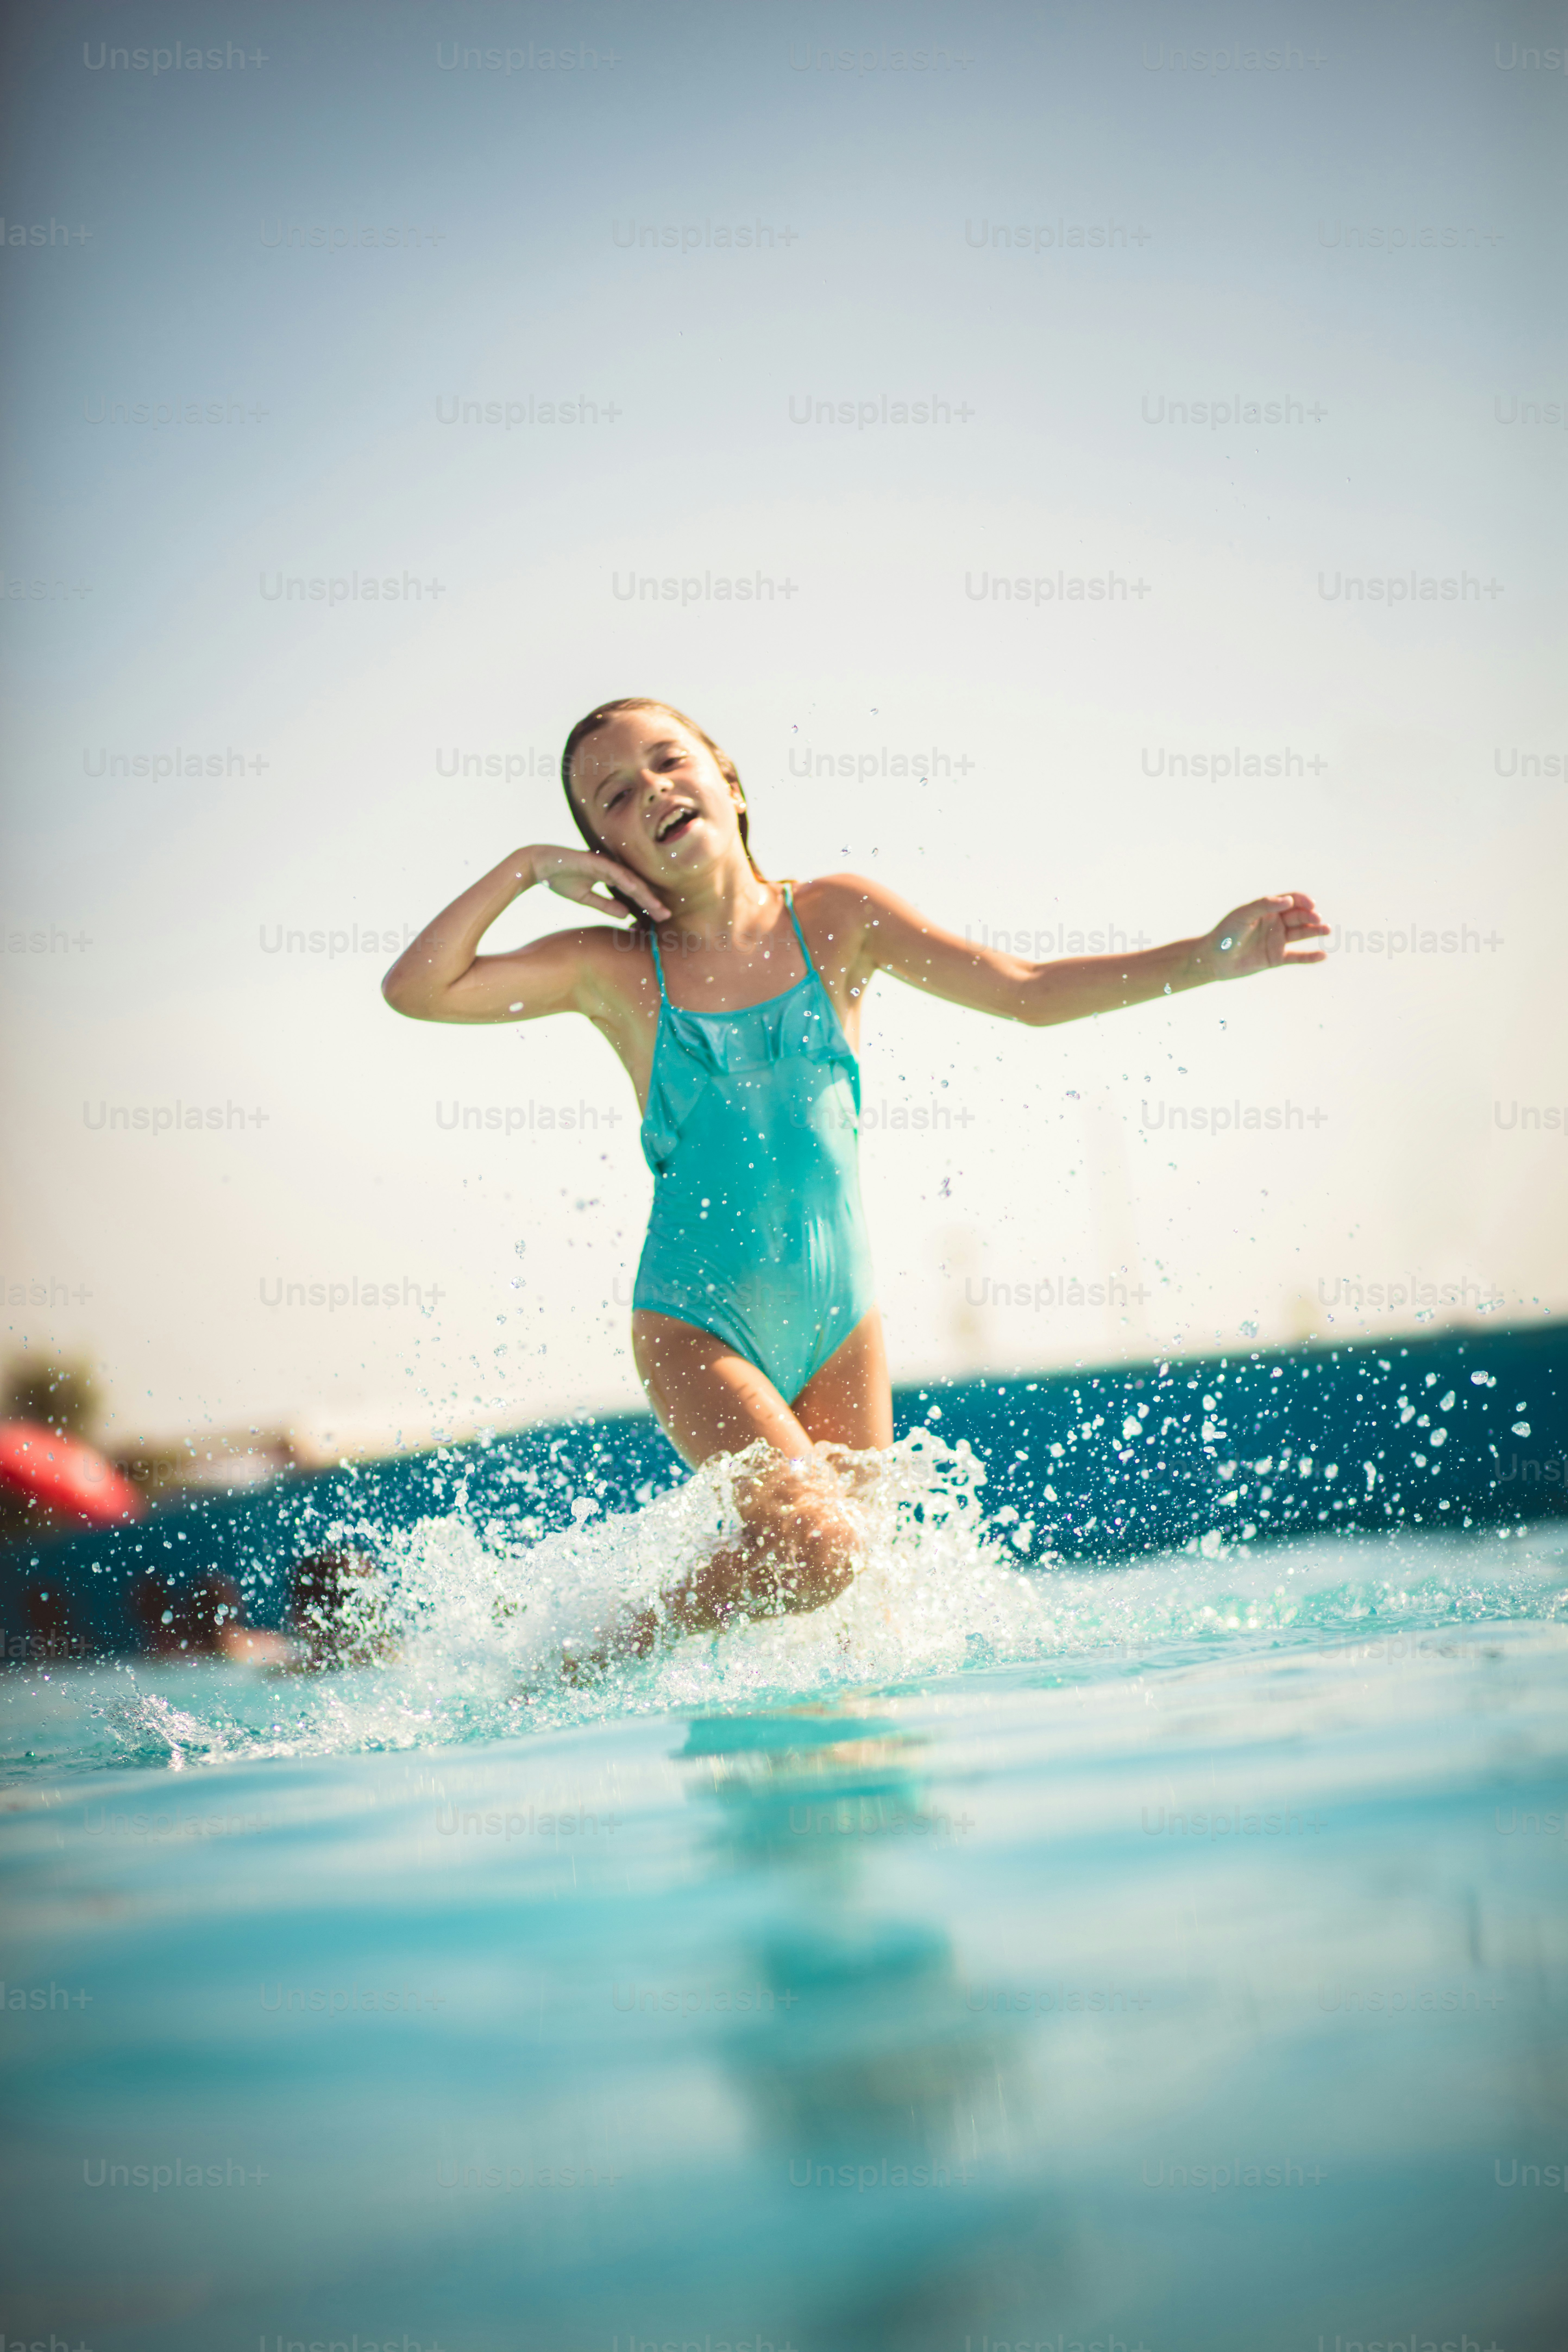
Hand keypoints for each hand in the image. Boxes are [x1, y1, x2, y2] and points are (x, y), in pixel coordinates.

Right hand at [527, 844, 669, 924]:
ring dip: (646, 894)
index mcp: (610, 876)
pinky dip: (628, 882)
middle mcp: (611, 868)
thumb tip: (626, 915)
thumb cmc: (561, 878)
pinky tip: (638, 892)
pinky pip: (615, 872)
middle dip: (653, 901)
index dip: (648, 904)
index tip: (661, 918)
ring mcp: (604, 863)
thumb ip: (605, 905)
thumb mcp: (586, 897)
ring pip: (631, 879)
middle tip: (667, 916)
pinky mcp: (595, 860)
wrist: (539, 864)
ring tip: (659, 909)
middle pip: (638, 886)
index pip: (634, 892)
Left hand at [1203, 892, 1329, 979]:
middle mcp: (1275, 923)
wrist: (1214, 959)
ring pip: (1301, 934)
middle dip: (1310, 916)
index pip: (1291, 901)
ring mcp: (1277, 941)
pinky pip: (1297, 957)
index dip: (1302, 900)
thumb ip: (1264, 905)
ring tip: (1327, 929)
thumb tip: (1288, 900)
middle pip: (1299, 917)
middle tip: (1318, 919)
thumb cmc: (1225, 934)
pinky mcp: (1276, 958)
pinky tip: (1323, 955)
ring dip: (1315, 931)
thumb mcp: (1243, 915)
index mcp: (1267, 909)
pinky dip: (1310, 957)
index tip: (1310, 904)